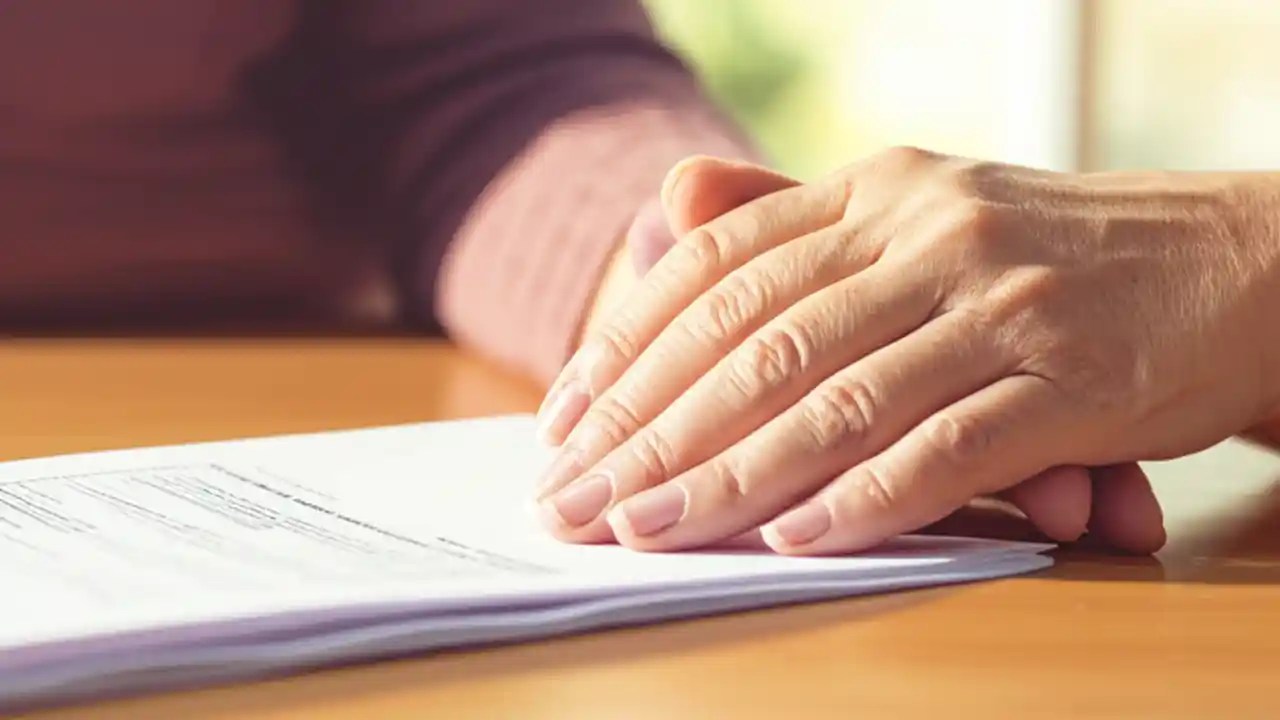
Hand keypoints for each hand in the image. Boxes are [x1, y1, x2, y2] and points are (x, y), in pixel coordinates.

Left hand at [536, 149, 1279, 554]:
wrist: (1227, 260)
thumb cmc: (1043, 254)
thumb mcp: (916, 209)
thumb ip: (791, 217)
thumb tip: (664, 207)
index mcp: (876, 192)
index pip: (719, 269)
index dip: (629, 346)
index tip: (563, 420)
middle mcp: (928, 235)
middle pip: (757, 340)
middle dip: (650, 429)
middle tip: (574, 497)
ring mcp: (1001, 305)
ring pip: (836, 398)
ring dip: (729, 476)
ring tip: (648, 531)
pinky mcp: (1071, 380)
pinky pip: (948, 448)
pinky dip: (863, 498)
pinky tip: (790, 540)